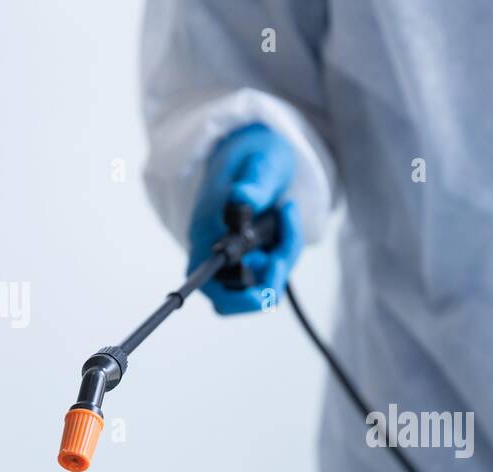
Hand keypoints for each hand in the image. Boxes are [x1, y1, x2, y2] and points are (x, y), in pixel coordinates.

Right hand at [187, 123, 302, 314]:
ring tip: (286, 213)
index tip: (263, 294)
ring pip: (263, 282)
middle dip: (272, 275)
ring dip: (284, 254)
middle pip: (242, 292)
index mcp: (206, 230)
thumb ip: (253, 182)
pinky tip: (286, 220)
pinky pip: (273, 270)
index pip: (208, 283)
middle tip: (283, 243)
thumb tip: (242, 199)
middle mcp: (215, 249)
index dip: (236, 298)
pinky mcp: (252, 255)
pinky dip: (286, 250)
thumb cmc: (253, 156)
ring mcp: (234, 255)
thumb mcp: (259, 163)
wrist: (254, 152)